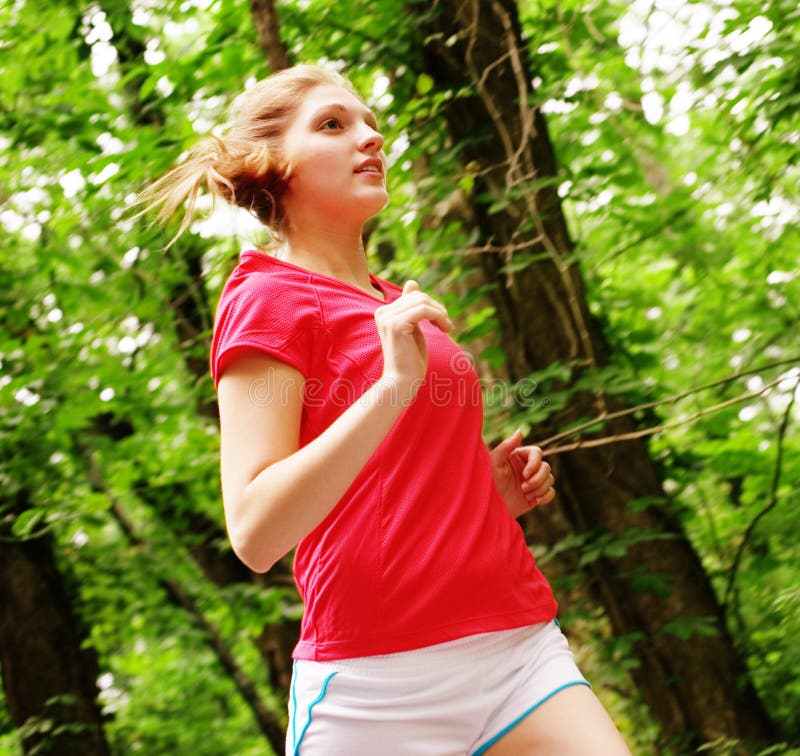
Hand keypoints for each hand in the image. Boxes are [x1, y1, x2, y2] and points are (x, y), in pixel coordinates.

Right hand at [374, 280, 452, 402]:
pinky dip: (438, 317)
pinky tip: (445, 328)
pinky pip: (423, 310)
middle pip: (419, 296)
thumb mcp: (413, 328)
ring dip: (440, 313)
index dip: (432, 306)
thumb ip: (412, 308)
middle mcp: (382, 312)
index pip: (414, 295)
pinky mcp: (396, 324)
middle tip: (447, 326)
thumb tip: (412, 283)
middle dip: (437, 308)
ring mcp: (387, 317)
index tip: (441, 322)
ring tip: (447, 327)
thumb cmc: (410, 360)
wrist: (402, 382)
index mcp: (384, 312)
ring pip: (422, 301)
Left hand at [491, 430, 554, 518]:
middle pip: (546, 466)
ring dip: (539, 488)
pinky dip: (545, 497)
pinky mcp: (536, 495)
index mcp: (517, 456)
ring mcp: (532, 481)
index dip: (535, 463)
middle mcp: (526, 467)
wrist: (490, 510)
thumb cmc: (488, 485)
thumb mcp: (494, 465)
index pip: (537, 452)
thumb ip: (505, 447)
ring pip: (550, 479)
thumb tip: (520, 431)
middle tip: (523, 488)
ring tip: (525, 495)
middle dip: (537, 479)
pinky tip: (535, 501)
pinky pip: (551, 492)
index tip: (525, 475)